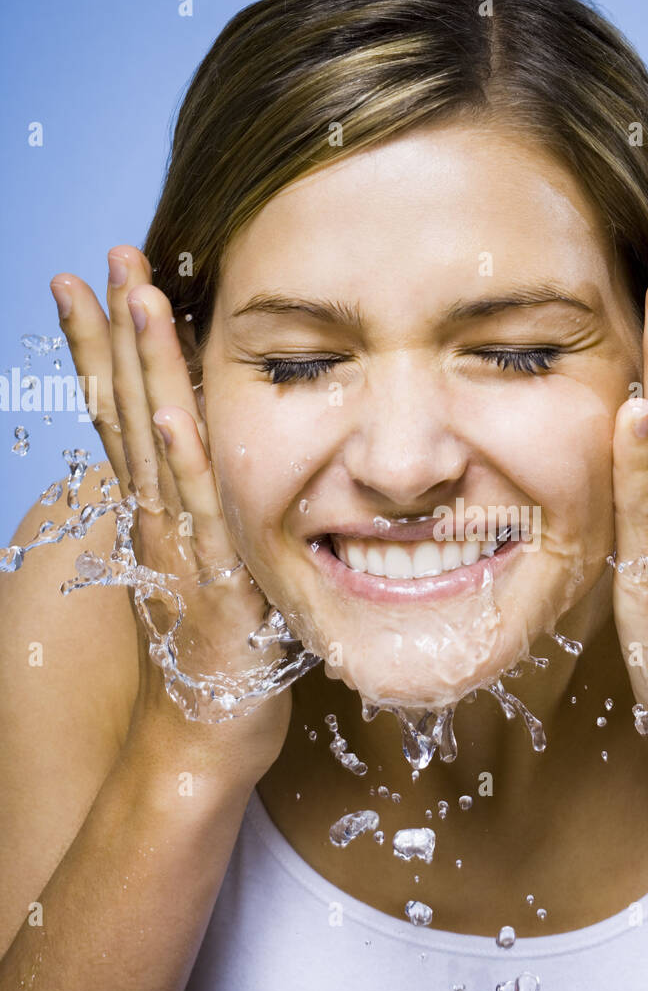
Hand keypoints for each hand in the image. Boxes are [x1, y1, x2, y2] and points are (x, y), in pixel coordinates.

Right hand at [50, 245, 314, 772]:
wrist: (204, 734)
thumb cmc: (212, 648)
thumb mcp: (204, 560)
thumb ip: (203, 506)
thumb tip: (205, 454)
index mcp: (153, 511)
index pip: (120, 414)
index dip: (103, 348)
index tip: (85, 282)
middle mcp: (154, 520)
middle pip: (128, 412)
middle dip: (118, 332)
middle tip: (107, 256)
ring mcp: (180, 549)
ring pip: (158, 445)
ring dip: (146, 370)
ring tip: (136, 297)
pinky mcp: (219, 585)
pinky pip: (202, 515)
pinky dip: (185, 463)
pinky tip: (171, 412)